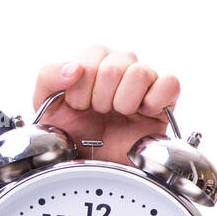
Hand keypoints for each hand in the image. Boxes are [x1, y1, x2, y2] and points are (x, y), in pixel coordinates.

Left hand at [33, 44, 180, 166]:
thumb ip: (48, 76)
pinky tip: (140, 113)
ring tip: (117, 115)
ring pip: (139, 73)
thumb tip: (73, 68)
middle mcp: (120, 66)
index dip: (81, 85)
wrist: (91, 161)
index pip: (93, 54)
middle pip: (114, 66)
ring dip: (122, 102)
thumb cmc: (72, 130)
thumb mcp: (46, 102)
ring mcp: (144, 81)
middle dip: (99, 98)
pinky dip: (153, 101)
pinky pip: (169, 84)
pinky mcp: (165, 99)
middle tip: (97, 113)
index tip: (77, 105)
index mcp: (94, 61)